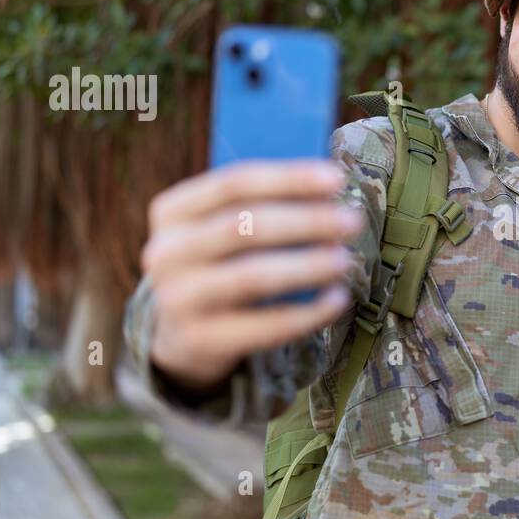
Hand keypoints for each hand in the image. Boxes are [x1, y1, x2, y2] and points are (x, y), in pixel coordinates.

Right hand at [140, 159, 365, 389]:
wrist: (181, 333)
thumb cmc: (220, 264)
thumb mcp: (220, 228)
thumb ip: (261, 205)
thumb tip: (327, 189)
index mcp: (172, 211)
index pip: (233, 183)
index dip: (288, 178)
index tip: (337, 179)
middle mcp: (166, 252)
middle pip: (242, 227)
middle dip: (305, 221)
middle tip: (352, 221)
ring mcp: (178, 299)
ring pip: (252, 276)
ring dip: (307, 266)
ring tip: (345, 260)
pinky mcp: (201, 340)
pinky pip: (263, 326)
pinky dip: (307, 313)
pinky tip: (337, 299)